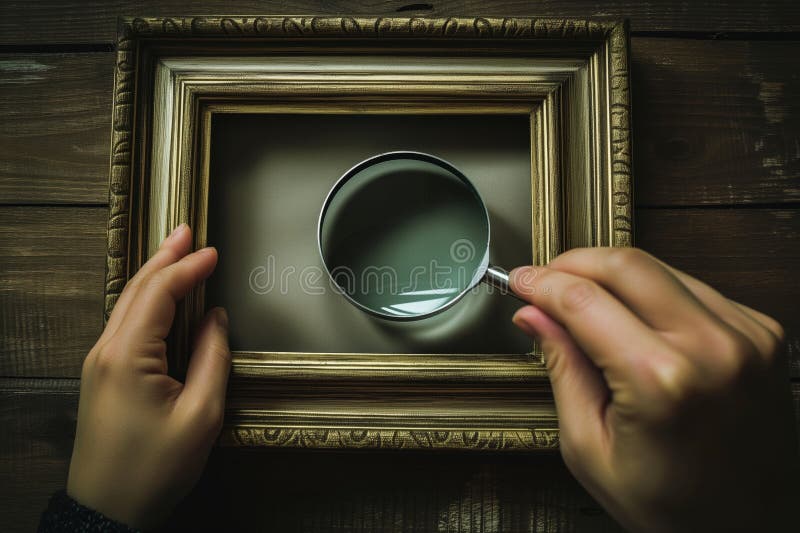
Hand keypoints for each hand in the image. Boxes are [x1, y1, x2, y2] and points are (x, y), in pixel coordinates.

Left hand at [67, 224, 229, 528]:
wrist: (106, 511)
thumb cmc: (153, 470)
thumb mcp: (200, 416)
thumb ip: (212, 358)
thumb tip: (216, 319)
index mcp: (127, 357)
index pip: (159, 294)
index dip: (188, 268)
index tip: (214, 252)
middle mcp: (106, 351)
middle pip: (136, 289)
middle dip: (164, 257)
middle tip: (186, 231)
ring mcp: (99, 363)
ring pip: (127, 303)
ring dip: (153, 275)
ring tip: (176, 252)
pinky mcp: (102, 376)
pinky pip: (124, 323)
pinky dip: (146, 300)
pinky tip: (161, 296)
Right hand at [510, 248, 797, 531]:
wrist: (752, 528)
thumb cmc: (675, 506)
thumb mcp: (591, 449)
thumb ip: (562, 369)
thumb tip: (535, 316)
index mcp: (661, 381)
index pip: (583, 300)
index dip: (541, 283)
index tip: (520, 281)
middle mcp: (712, 347)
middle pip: (625, 264)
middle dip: (574, 262)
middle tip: (545, 281)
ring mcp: (745, 336)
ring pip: (660, 268)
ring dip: (613, 275)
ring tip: (584, 303)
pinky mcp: (762, 334)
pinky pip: (694, 288)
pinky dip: (654, 292)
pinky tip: (633, 317)